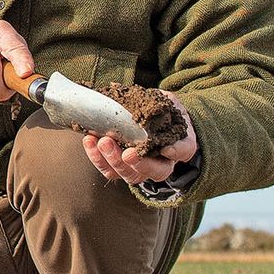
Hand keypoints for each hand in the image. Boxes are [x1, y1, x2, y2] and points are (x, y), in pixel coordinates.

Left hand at [81, 90, 196, 184]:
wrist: (147, 120)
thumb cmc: (160, 111)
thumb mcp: (166, 102)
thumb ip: (161, 102)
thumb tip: (143, 99)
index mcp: (179, 145)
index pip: (183, 151)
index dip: (177, 151)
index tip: (167, 149)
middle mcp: (161, 162)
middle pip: (154, 171)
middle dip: (138, 163)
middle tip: (127, 152)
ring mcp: (140, 168)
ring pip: (128, 174)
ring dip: (113, 160)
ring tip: (102, 142)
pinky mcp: (120, 166)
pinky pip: (109, 170)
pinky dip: (97, 157)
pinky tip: (89, 141)